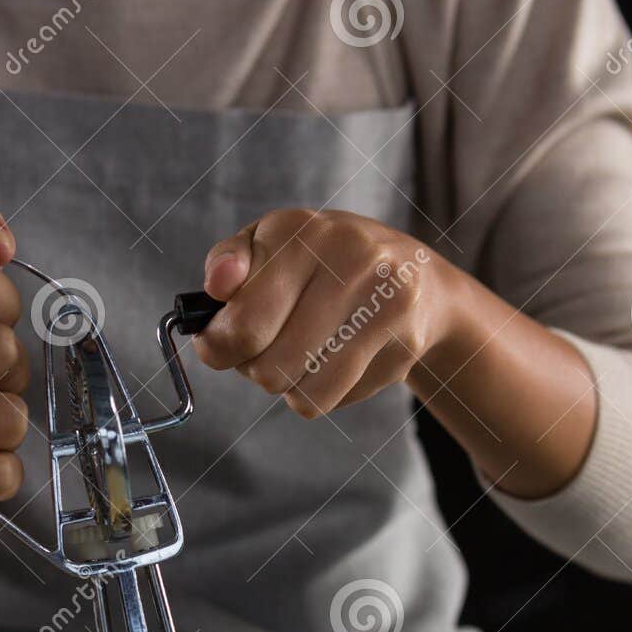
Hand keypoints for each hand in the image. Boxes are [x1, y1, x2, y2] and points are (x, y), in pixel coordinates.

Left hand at [194, 208, 450, 418]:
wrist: (414, 277)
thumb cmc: (324, 263)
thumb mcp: (271, 244)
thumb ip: (230, 262)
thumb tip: (217, 285)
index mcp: (304, 232)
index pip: (244, 323)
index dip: (218, 347)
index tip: (218, 346)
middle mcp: (349, 261)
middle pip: (270, 368)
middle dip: (255, 368)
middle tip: (266, 348)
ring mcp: (382, 304)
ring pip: (301, 392)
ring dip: (288, 384)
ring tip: (301, 352)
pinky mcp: (403, 342)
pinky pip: (329, 399)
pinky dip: (318, 392)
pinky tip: (332, 361)